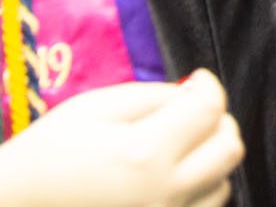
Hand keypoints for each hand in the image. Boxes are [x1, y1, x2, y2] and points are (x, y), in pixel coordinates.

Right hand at [0, 71, 241, 206]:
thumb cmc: (46, 155)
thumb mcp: (94, 108)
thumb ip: (153, 96)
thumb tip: (196, 94)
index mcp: (146, 153)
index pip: (211, 110)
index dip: (208, 87)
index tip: (195, 80)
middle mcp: (164, 195)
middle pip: (229, 149)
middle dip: (217, 121)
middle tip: (191, 111)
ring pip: (222, 186)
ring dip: (209, 160)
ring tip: (174, 149)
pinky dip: (196, 193)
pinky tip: (166, 180)